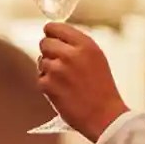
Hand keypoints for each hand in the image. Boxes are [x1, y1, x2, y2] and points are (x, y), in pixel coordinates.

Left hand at [37, 22, 128, 141]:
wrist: (104, 116)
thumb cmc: (102, 88)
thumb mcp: (97, 58)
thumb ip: (77, 45)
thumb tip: (55, 37)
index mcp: (85, 45)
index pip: (55, 27)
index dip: (51, 33)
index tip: (51, 37)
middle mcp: (70, 54)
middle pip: (44, 43)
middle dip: (49, 52)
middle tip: (59, 63)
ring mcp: (58, 69)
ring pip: (41, 61)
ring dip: (48, 70)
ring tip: (65, 81)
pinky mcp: (48, 85)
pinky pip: (40, 78)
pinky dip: (48, 85)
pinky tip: (62, 91)